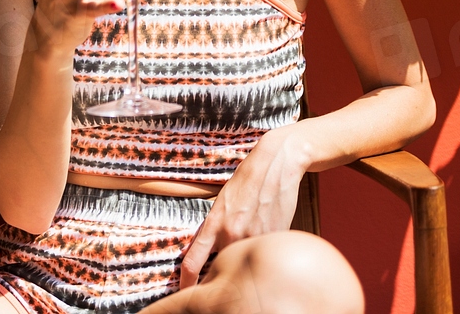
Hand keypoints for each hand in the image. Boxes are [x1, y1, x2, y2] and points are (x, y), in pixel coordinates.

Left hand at [179, 125, 308, 288]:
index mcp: (215, 224)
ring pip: (244, 264)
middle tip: (223, 278)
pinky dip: (263, 253)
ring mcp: (253, 239)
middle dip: (221, 277)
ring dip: (245, 263)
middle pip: (221, 271)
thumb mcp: (223, 202)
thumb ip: (214, 228)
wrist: (275, 165)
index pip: (193, 262)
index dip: (186, 284)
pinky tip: (267, 233)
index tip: (184, 294)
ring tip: (250, 244)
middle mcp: (231, 235)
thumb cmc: (248, 180)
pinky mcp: (273, 239)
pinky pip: (263, 253)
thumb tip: (205, 252)